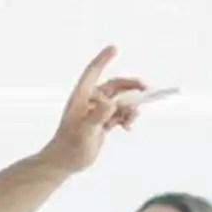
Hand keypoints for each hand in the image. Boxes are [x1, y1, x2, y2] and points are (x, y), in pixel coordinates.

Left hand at [38, 45, 149, 174]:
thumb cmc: (70, 147)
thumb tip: (111, 103)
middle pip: (114, 86)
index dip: (103, 59)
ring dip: (130, 106)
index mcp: (81, 97)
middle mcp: (89, 102)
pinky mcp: (102, 124)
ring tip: (132, 118)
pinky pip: (119, 114)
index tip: (114, 47)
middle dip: (130, 86)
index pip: (93, 72)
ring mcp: (96, 112)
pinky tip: (128, 127)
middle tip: (146, 90)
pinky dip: (126, 118)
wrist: (65, 163)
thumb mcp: (84, 132)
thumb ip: (97, 117)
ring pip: (119, 101)